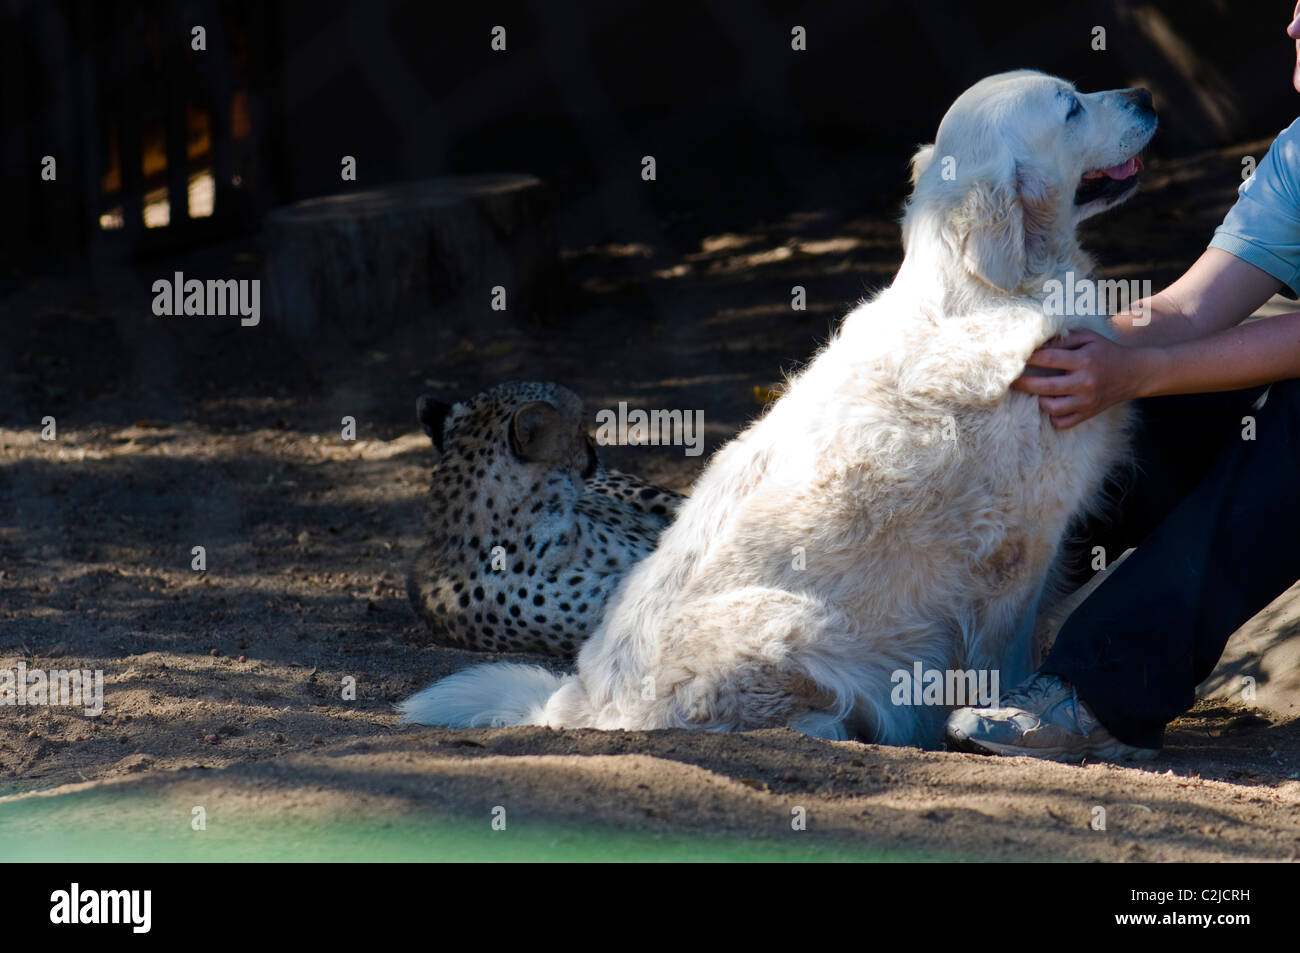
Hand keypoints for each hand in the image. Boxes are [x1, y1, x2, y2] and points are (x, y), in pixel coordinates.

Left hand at [1011, 329, 1149, 428]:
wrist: (1134, 373)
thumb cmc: (1106, 352)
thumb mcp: (1088, 338)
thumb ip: (1063, 339)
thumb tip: (1037, 344)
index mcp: (1084, 360)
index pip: (1048, 359)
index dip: (1029, 358)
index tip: (1015, 357)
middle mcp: (1084, 383)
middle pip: (1044, 386)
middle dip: (1023, 383)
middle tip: (1011, 379)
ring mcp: (1086, 401)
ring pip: (1051, 407)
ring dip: (1039, 400)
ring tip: (1035, 392)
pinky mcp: (1087, 414)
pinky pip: (1062, 422)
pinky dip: (1052, 416)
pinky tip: (1051, 405)